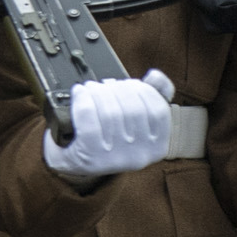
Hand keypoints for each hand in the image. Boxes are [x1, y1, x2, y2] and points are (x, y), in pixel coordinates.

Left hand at [42, 73, 174, 182]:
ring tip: (90, 89)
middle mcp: (140, 156)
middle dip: (117, 89)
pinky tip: (79, 95)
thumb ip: (154, 94)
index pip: (159, 111)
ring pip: (110, 114)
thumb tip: (155, 76)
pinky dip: (83, 102)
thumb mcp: (138, 118)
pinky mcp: (91, 158)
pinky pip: (89, 123)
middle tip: (103, 84)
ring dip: (98, 93)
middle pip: (133, 110)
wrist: (78, 160)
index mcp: (157, 147)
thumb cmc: (111, 135)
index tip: (128, 83)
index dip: (144, 90)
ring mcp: (115, 159)